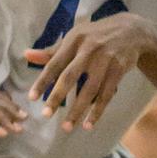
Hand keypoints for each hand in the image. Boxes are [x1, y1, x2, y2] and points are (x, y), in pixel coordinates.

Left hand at [26, 12, 156, 131]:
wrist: (130, 31)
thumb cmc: (93, 36)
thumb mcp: (73, 38)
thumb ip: (51, 51)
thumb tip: (26, 55)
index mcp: (73, 41)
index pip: (54, 63)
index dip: (43, 81)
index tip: (32, 98)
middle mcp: (88, 51)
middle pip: (70, 77)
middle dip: (57, 96)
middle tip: (45, 115)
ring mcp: (105, 61)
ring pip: (89, 90)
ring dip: (78, 110)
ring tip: (67, 126)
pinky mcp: (119, 71)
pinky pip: (107, 95)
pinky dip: (98, 111)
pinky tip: (89, 123)